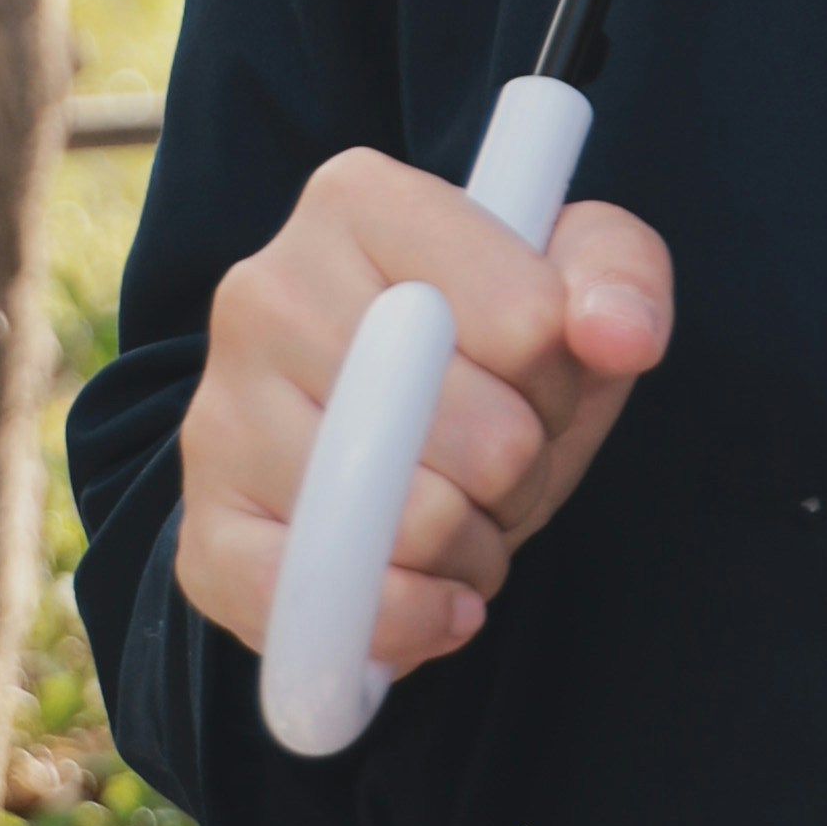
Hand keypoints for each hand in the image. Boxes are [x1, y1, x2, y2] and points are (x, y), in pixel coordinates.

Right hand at [174, 149, 673, 682]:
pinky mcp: (205, 531)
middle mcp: (266, 290)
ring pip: (416, 524)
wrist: (382, 439)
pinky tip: (432, 601)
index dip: (562, 377)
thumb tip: (618, 334)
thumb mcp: (575, 279)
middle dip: (523, 471)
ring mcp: (222, 414)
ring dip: (475, 551)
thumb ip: (620, 279)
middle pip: (483, 433)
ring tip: (462, 521)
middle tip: (498, 463)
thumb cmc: (485, 348)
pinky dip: (405, 624)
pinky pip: (324, 603)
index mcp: (356, 200)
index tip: (535, 373)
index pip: (528, 320)